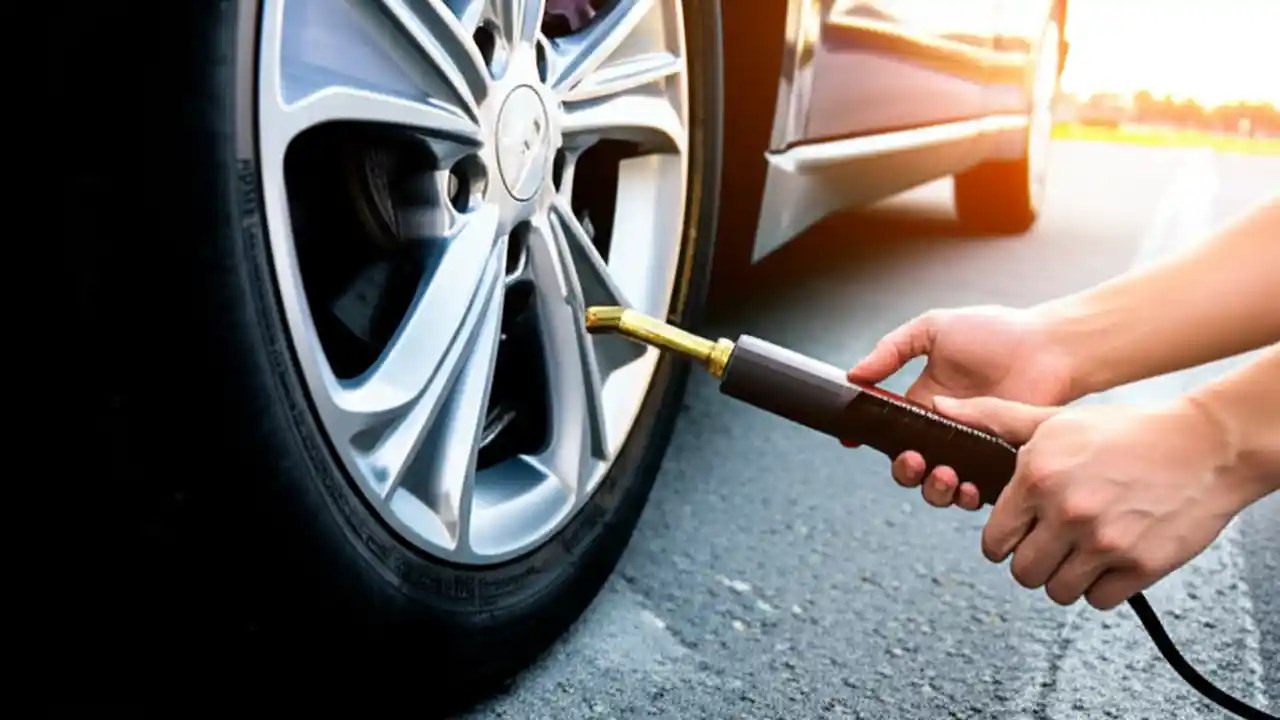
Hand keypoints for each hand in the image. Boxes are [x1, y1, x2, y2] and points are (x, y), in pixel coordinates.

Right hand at [846, 306, 1074, 509]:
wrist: (1050, 347)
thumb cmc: (997, 332)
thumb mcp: (932, 329)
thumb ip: (891, 350)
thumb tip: (853, 375)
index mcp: (924, 401)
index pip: (889, 430)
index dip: (869, 439)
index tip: (853, 441)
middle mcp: (945, 431)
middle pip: (910, 466)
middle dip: (904, 470)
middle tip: (912, 459)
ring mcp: (972, 450)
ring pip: (939, 486)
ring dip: (932, 487)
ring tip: (942, 473)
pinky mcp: (999, 464)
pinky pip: (977, 492)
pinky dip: (965, 495)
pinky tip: (965, 484)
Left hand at [934, 394, 1254, 609]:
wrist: (1205, 446)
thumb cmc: (1124, 431)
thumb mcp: (1053, 419)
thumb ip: (992, 418)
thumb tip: (940, 408)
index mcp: (1037, 477)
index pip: (993, 540)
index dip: (1004, 540)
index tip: (1019, 533)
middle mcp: (1066, 511)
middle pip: (1022, 572)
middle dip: (1032, 562)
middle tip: (1052, 543)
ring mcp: (1104, 541)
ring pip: (1057, 591)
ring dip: (1066, 576)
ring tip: (1082, 549)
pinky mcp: (1140, 565)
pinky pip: (1098, 600)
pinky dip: (1102, 586)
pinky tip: (1111, 557)